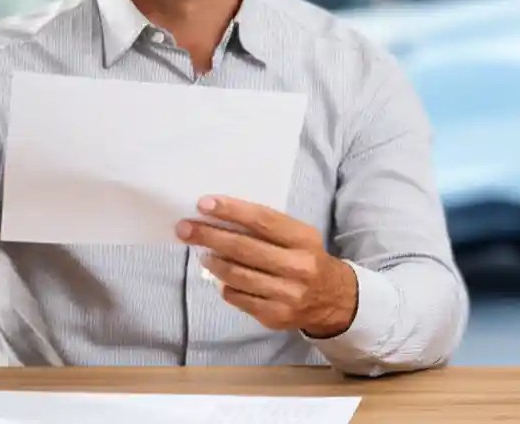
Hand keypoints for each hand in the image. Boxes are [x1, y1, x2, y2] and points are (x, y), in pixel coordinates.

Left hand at [176, 196, 358, 337]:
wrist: (334, 300)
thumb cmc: (306, 258)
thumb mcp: (297, 236)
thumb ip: (266, 228)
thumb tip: (218, 217)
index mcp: (303, 239)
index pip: (263, 220)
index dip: (231, 211)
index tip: (204, 204)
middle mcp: (298, 266)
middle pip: (245, 248)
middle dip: (210, 236)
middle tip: (185, 228)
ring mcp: (287, 294)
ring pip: (239, 275)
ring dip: (214, 262)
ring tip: (202, 253)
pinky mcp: (276, 316)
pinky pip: (240, 298)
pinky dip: (226, 286)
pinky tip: (221, 278)